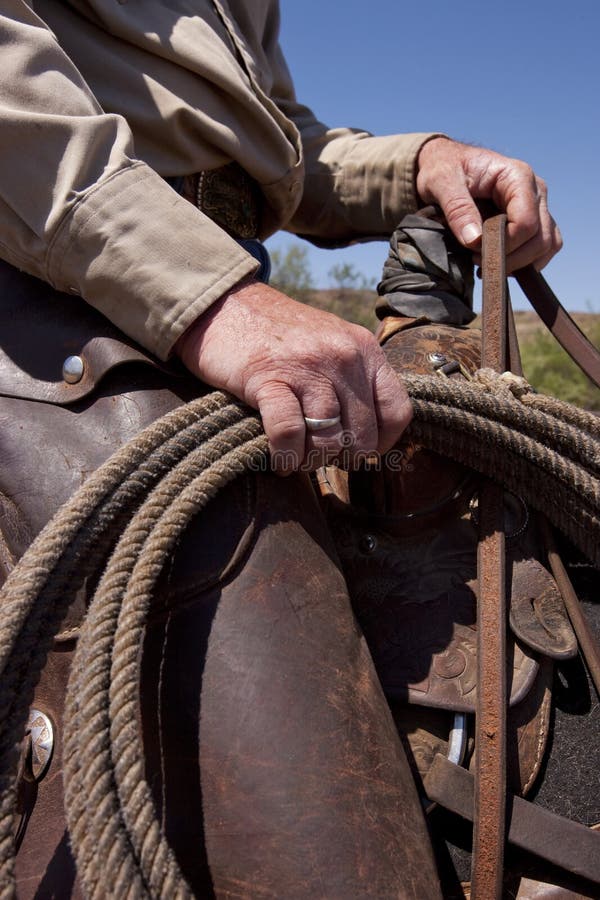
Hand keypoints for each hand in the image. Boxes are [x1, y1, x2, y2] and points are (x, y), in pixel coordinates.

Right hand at [175, 280, 411, 472]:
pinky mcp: (269, 378)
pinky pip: (289, 433)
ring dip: (312, 460)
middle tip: (319, 455)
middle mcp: (343, 356)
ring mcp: (307, 367)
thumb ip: (354, 377)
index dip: (383, 442)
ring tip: (298, 459)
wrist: (225, 305)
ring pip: (329, 440)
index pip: (397, 411)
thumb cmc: (279, 334)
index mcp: (364, 348)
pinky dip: (286, 456)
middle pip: (363, 435)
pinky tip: (280, 461)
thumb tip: (369, 434)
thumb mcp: (331, 343)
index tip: (360, 451)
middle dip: (341, 457)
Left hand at [416, 137, 561, 271]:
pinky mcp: (534, 219)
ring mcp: (537, 206)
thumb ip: (458, 209)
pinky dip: (525, 263)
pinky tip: (499, 264)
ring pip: (547, 245)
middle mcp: (535, 191)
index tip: (475, 252)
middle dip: (511, 259)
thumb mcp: (442, 181)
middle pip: (540, 239)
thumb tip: (475, 240)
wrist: (446, 163)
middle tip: (478, 262)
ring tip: (488, 264)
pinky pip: (544, 247)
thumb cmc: (444, 167)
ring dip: (520, 264)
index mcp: (517, 176)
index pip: (526, 222)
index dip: (504, 245)